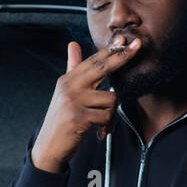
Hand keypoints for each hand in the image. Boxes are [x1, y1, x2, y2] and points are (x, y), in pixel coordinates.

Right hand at [30, 37, 140, 173]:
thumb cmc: (61, 120)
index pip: (93, 61)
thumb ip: (72, 68)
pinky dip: (107, 127)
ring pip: (111, 99)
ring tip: (103, 124)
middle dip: (123, 57)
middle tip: (138, 47)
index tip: (125, 39)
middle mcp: (70, 87)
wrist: (48, 147)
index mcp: (68, 80)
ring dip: (112, 114)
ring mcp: (74, 102)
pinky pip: (106, 117)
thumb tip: (73, 44)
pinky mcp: (79, 118)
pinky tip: (99, 133)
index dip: (110, 49)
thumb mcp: (64, 92)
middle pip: (103, 68)